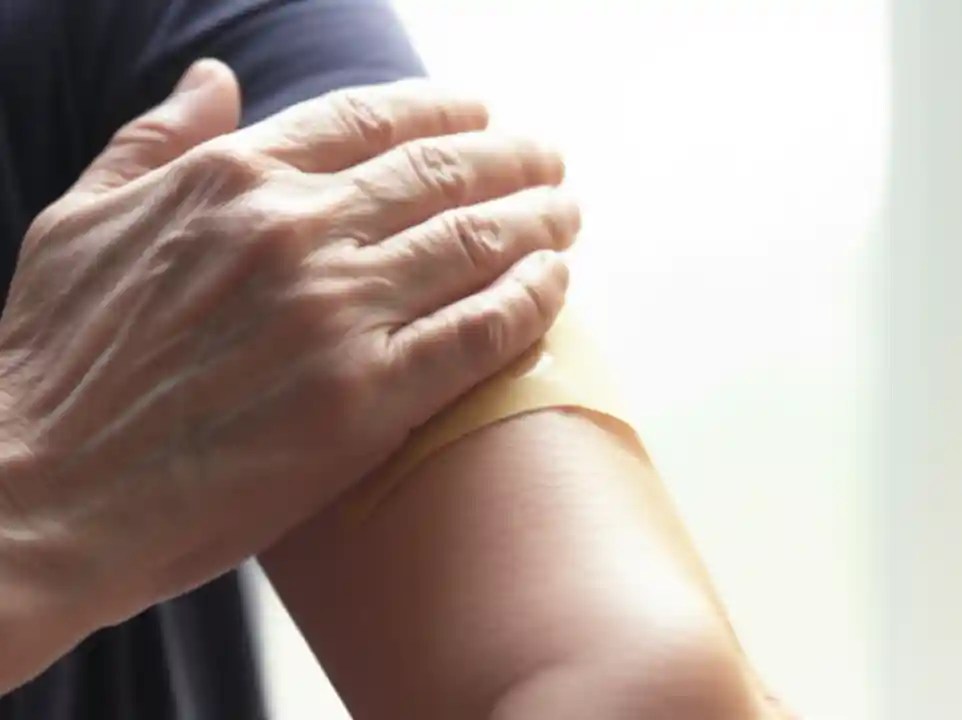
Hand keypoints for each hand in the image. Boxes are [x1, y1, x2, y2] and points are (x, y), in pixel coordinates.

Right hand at [0, 60, 576, 685]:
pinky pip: (482, 330)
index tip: (483, 115)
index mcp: (234, 179)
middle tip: (551, 164)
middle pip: (443, 172)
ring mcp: (339, 313)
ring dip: (540, 221)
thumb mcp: (82, 219)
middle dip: (513, 160)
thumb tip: (215, 76)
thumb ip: (158, 141)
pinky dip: (532, 299)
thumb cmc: (54, 362)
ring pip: (477, 241)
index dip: (444, 111)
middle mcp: (297, 230)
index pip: (372, 119)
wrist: (41, 495)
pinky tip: (558, 285)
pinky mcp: (368, 398)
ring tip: (568, 216)